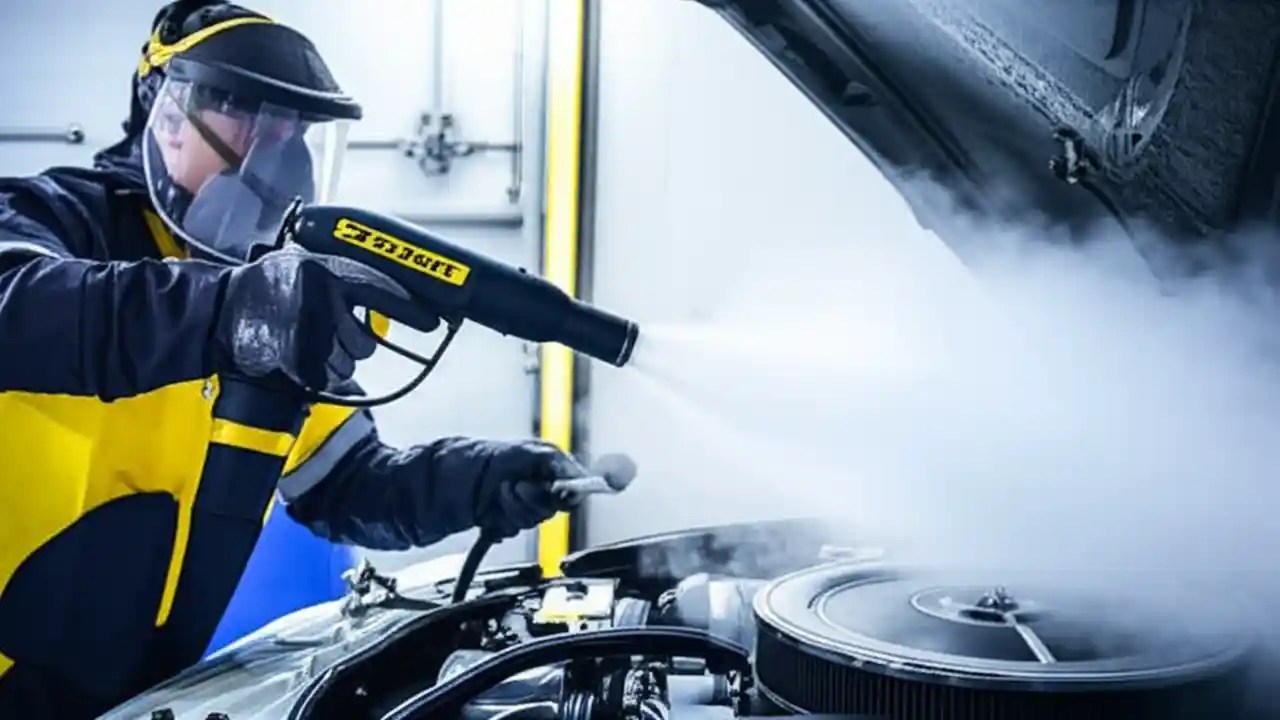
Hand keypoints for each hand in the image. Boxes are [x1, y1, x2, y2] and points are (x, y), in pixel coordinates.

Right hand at [213, 245, 437, 392]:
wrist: (216, 308)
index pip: (383, 289)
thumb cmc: (266, 288)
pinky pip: (324, 378)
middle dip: (351, 346)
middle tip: (326, 335)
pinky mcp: (296, 358)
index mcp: (329, 270)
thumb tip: (401, 301)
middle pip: (364, 343)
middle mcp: (323, 297)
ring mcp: (309, 330)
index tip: (432, 321)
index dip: (410, 309)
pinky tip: (293, 357)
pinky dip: (314, 374)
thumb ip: (346, 284)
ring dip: (331, 362)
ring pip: (345, 364)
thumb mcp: (306, 269)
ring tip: (302, 342)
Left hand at [473, 440, 589, 539]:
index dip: (567, 496)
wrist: (464, 474)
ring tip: (501, 491)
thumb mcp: (535, 451)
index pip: (574, 494)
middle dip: (532, 499)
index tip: (556, 492)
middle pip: (550, 511)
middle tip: (518, 485)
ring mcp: (526, 510)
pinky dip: (500, 519)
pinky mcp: (508, 524)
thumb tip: (580, 477)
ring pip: (530, 521)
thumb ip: (560, 463)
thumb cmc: (501, 456)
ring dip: (513, 507)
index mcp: (554, 475)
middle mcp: (543, 494)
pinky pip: (512, 530)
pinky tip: (493, 507)